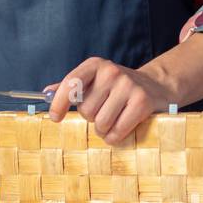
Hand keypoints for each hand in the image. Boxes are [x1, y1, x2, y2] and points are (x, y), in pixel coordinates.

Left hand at [43, 57, 169, 145]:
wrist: (156, 86)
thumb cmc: (118, 88)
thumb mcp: (95, 81)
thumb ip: (72, 87)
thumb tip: (46, 93)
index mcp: (95, 65)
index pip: (71, 83)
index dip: (60, 102)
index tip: (55, 117)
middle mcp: (111, 71)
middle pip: (86, 110)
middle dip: (92, 118)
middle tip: (103, 112)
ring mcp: (128, 85)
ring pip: (101, 123)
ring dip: (103, 130)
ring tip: (112, 121)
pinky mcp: (142, 101)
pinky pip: (117, 131)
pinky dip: (115, 137)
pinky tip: (121, 129)